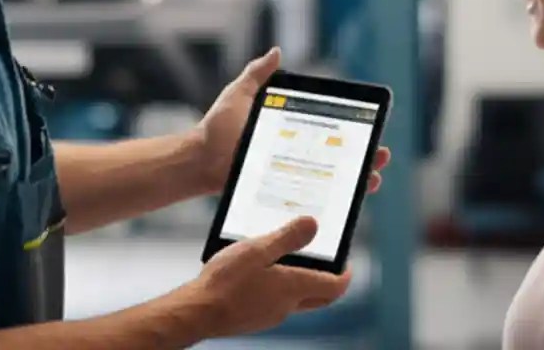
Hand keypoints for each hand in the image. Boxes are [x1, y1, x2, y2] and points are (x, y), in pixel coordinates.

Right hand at [184, 217, 350, 337]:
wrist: (196, 313)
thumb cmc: (225, 281)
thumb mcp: (257, 249)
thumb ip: (287, 238)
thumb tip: (314, 224)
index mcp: (293, 288)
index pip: (335, 286)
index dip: (345, 274)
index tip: (347, 262)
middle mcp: (286, 306)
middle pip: (320, 297)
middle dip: (328, 281)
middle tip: (327, 264)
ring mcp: (269, 316)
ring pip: (297, 300)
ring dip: (301, 283)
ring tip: (290, 260)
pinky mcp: (253, 318)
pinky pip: (275, 303)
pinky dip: (278, 289)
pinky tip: (260, 274)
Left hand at [193, 48, 392, 193]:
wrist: (200, 160)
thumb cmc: (218, 127)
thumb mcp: (239, 95)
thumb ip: (257, 75)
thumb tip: (276, 52)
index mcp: (291, 126)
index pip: (330, 127)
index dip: (354, 129)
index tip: (373, 129)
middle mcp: (294, 150)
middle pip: (338, 154)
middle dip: (364, 156)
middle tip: (380, 155)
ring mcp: (290, 171)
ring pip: (331, 178)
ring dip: (356, 179)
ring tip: (372, 179)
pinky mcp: (282, 190)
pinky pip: (310, 195)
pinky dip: (331, 198)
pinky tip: (346, 202)